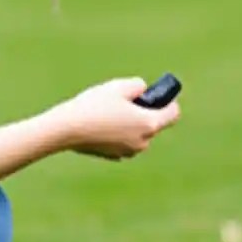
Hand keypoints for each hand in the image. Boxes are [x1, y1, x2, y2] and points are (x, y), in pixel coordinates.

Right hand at [48, 77, 180, 159]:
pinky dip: (117, 133)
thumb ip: (138, 85)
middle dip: (144, 111)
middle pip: (154, 123)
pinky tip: (101, 123)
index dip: (168, 101)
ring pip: (137, 133)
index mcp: (149, 124)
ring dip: (130, 123)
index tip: (157, 94)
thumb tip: (142, 90)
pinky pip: (123, 141)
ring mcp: (128, 152)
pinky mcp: (114, 156)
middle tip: (126, 100)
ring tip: (110, 111)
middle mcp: (143, 142)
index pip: (173, 113)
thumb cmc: (95, 106)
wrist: (67, 129)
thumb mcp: (119, 86)